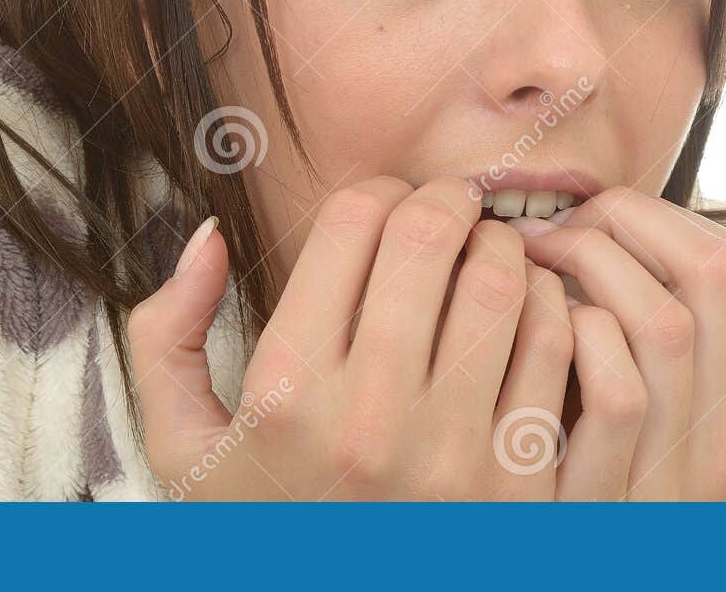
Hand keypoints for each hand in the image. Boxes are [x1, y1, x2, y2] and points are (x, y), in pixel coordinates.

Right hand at [128, 175, 575, 498]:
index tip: (386, 208)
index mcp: (284, 395)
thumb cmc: (270, 531)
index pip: (350, 222)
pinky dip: (552, 308)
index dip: (375, 193)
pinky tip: (532, 313)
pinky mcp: (524, 490)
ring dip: (502, 248)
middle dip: (446, 200)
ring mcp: (453, 458)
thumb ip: (167, 337)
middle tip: (452, 209)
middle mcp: (368, 421)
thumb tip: (210, 236)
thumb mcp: (185, 451)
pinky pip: (557, 351)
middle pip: (429, 235)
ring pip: (502, 283)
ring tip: (491, 256)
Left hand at [513, 186, 725, 499]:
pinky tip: (522, 328)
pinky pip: (621, 392)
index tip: (585, 213)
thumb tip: (579, 228)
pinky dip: (574, 334)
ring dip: (585, 265)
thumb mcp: (615, 416)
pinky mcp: (613, 503)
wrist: (522, 572)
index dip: (656, 217)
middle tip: (542, 229)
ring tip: (522, 264)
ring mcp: (674, 475)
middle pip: (713, 272)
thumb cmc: (552, 484)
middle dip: (618, 225)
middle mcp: (720, 442)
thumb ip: (619, 339)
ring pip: (666, 322)